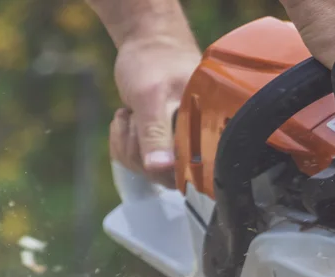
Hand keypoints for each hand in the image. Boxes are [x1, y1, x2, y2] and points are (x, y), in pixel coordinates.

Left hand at [109, 38, 199, 185]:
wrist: (146, 42)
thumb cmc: (153, 61)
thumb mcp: (150, 98)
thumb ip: (156, 134)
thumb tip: (159, 169)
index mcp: (209, 132)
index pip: (194, 173)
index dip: (165, 166)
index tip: (146, 137)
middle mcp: (199, 142)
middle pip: (167, 177)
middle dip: (139, 150)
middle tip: (134, 118)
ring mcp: (180, 144)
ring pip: (148, 171)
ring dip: (128, 144)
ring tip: (131, 114)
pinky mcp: (163, 145)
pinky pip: (139, 162)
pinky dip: (125, 143)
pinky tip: (129, 119)